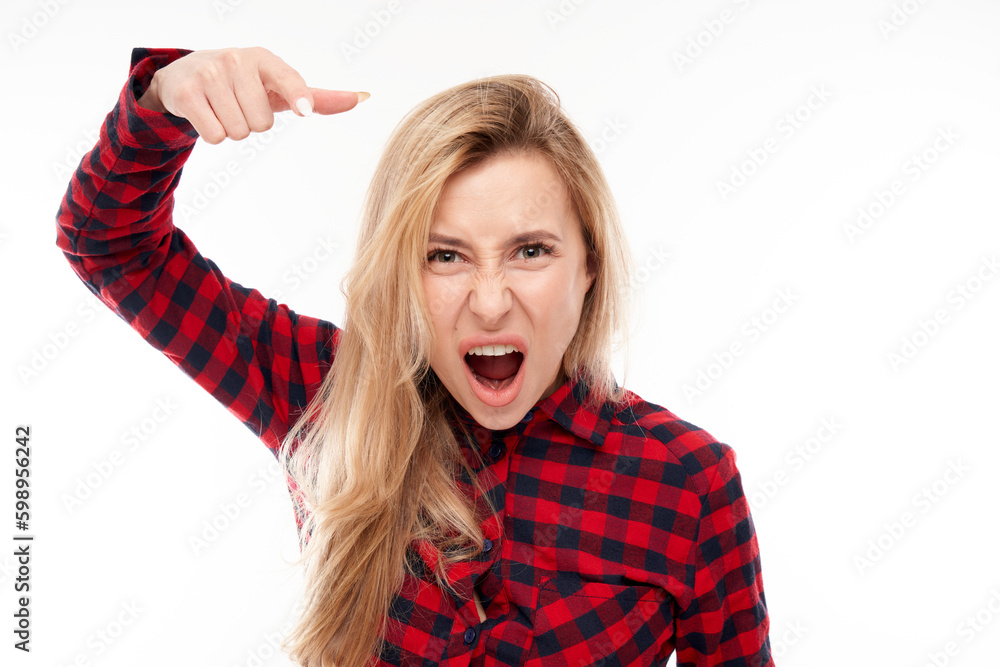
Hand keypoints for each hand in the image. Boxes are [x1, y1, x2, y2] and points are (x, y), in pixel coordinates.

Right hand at [136, 47, 366, 143]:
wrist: (188, 72)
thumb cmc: (246, 83)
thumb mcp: (280, 87)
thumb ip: (319, 97)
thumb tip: (362, 97)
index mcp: (265, 59)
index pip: (286, 79)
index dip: (297, 96)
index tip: (304, 111)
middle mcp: (236, 60)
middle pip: (261, 123)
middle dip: (254, 123)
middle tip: (241, 105)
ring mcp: (209, 74)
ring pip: (238, 131)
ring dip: (234, 129)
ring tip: (226, 108)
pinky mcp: (186, 93)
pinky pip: (214, 135)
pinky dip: (214, 134)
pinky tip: (209, 113)